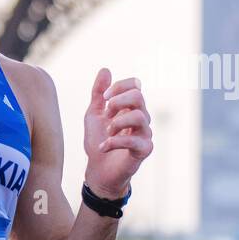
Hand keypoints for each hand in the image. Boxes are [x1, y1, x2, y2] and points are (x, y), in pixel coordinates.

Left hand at [83, 68, 152, 199]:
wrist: (98, 170)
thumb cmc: (98, 141)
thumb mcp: (93, 114)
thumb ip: (98, 93)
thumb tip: (105, 69)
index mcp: (131, 107)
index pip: (135, 84)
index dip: (119, 87)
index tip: (103, 98)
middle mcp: (141, 117)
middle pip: (138, 96)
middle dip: (117, 102)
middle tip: (106, 115)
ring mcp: (145, 133)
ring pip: (139, 116)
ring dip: (116, 123)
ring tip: (107, 133)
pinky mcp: (145, 150)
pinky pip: (134, 140)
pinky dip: (114, 142)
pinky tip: (103, 148)